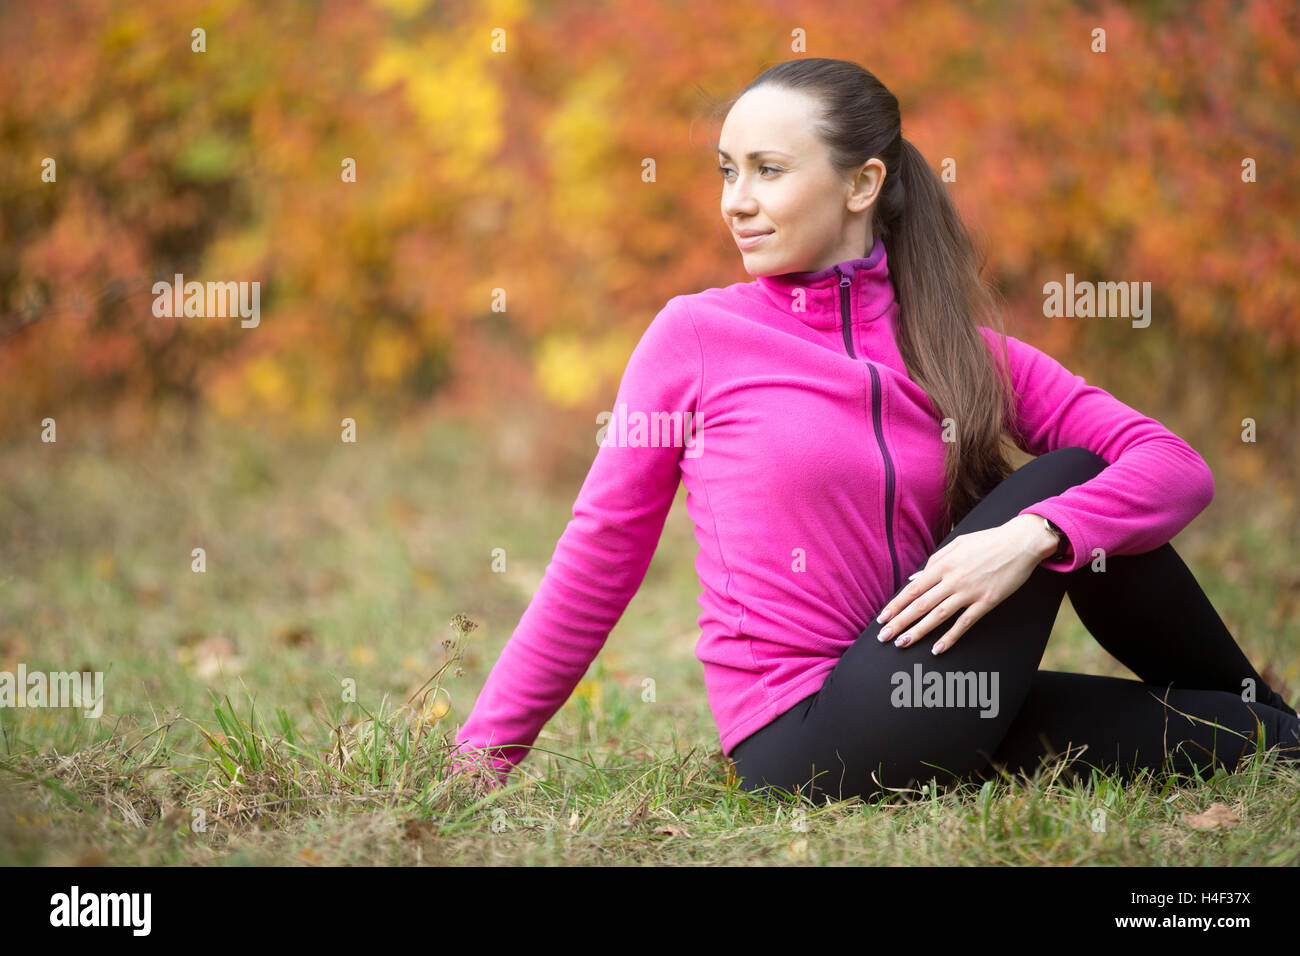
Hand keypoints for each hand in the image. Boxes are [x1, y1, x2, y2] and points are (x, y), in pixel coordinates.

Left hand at [874, 514, 1057, 654]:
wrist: (1021, 542)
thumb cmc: (987, 541)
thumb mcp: (957, 544)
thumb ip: (934, 560)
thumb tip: (914, 577)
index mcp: (943, 564)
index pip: (913, 589)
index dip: (896, 605)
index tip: (882, 618)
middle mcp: (953, 579)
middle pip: (920, 604)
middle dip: (900, 622)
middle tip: (883, 637)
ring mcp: (969, 592)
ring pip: (938, 616)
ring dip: (918, 632)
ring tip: (902, 644)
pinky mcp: (987, 601)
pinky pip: (965, 623)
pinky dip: (950, 637)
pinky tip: (937, 649)